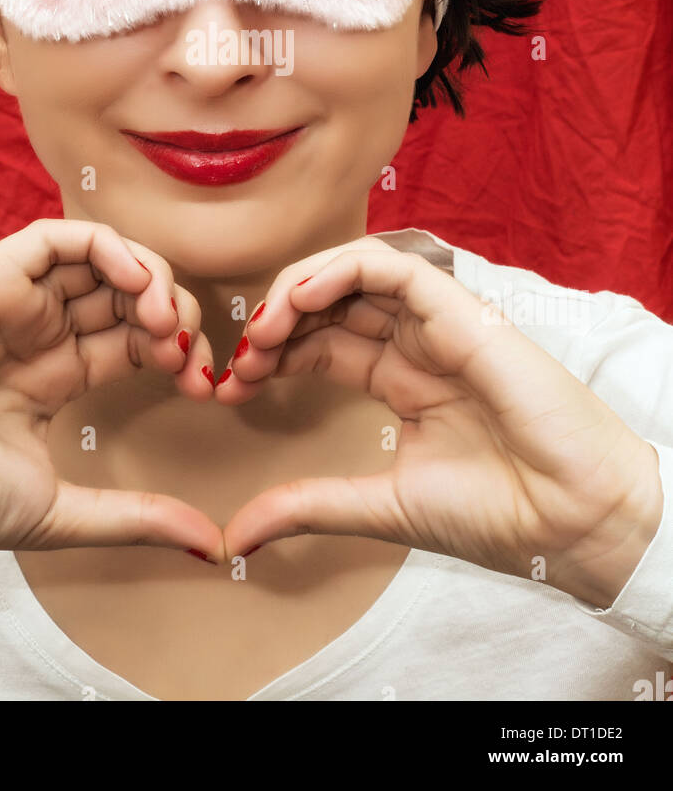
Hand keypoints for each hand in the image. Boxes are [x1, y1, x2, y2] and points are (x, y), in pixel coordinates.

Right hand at [0, 219, 222, 558]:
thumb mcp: (62, 512)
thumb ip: (137, 518)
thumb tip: (211, 546)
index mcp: (55, 374)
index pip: (137, 337)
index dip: (179, 349)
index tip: (203, 386)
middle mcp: (41, 331)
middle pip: (131, 294)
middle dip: (177, 314)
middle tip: (189, 355)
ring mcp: (20, 302)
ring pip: (105, 258)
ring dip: (152, 278)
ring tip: (166, 322)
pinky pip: (60, 239)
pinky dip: (110, 248)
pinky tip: (136, 284)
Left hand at [217, 237, 663, 606]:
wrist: (572, 523)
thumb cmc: (500, 515)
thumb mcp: (381, 506)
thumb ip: (310, 505)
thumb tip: (238, 536)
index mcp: (404, 380)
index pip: (323, 343)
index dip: (273, 355)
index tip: (231, 389)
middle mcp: (418, 344)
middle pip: (331, 303)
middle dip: (275, 321)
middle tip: (240, 360)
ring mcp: (438, 324)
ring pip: (355, 272)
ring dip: (298, 290)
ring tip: (264, 331)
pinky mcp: (461, 311)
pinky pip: (392, 266)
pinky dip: (339, 270)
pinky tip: (300, 301)